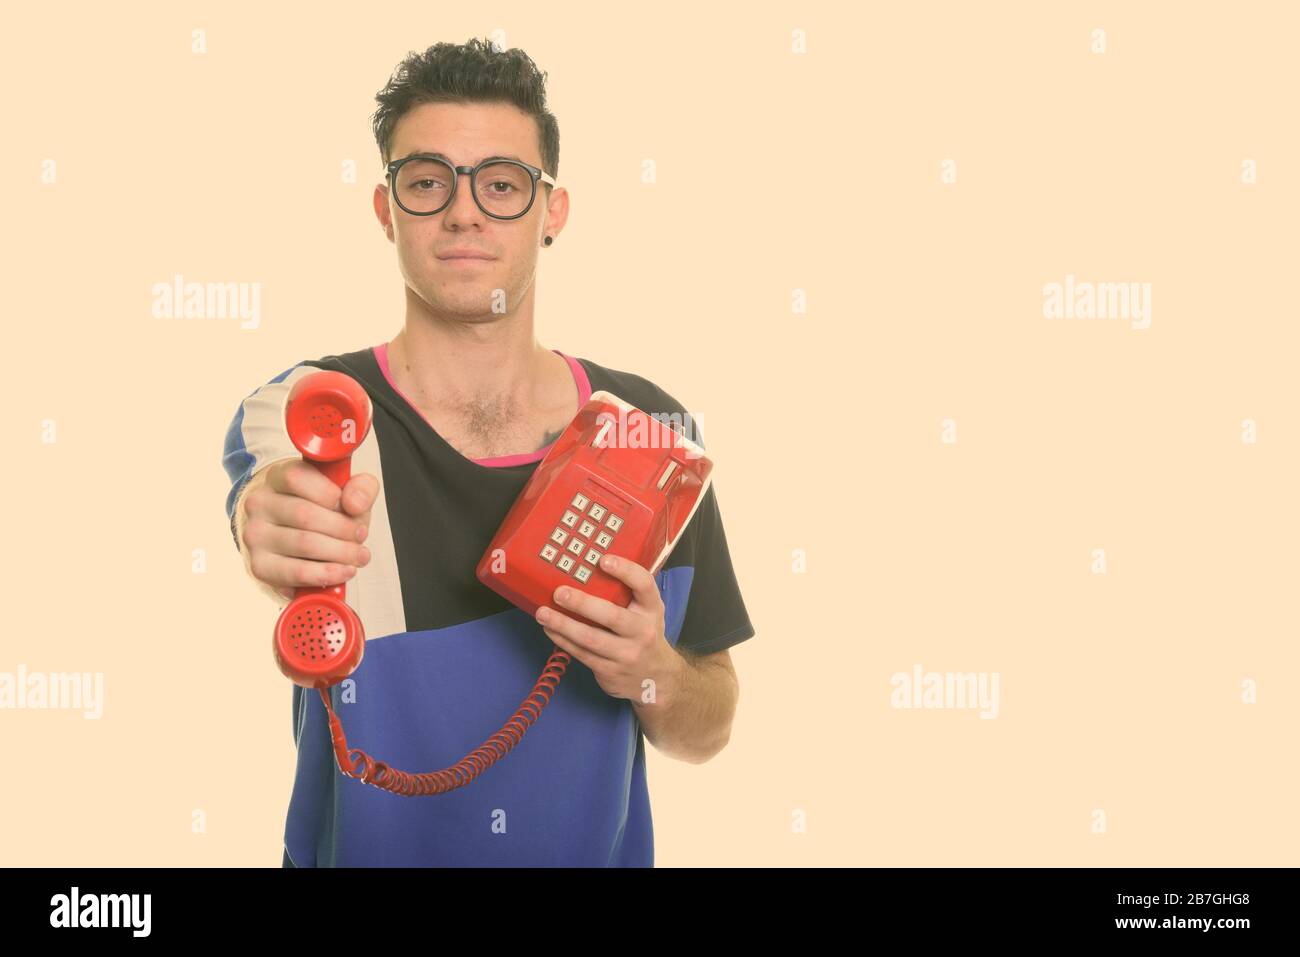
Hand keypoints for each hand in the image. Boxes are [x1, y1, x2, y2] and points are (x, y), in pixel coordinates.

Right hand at [240, 459, 377, 599]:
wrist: (297, 537)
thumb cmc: (322, 509)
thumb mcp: (346, 491)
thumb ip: (361, 487)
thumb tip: (354, 504)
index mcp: (277, 476)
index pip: (297, 478)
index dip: (331, 495)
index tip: (352, 508)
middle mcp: (260, 504)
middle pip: (305, 515)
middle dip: (343, 529)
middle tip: (361, 535)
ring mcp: (256, 536)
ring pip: (304, 544)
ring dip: (341, 552)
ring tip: (359, 555)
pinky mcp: (260, 566)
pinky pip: (296, 572)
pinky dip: (327, 574)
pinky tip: (344, 571)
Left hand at [534, 554, 678, 700]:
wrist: (654, 676)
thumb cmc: (643, 633)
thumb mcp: (646, 611)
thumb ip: (627, 592)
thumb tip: (588, 568)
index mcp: (652, 609)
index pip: (644, 585)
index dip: (625, 571)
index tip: (603, 560)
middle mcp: (642, 631)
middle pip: (612, 616)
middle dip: (582, 604)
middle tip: (559, 593)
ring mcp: (627, 654)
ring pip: (591, 638)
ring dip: (563, 624)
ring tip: (543, 613)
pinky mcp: (610, 671)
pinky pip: (582, 653)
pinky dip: (563, 640)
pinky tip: (550, 629)